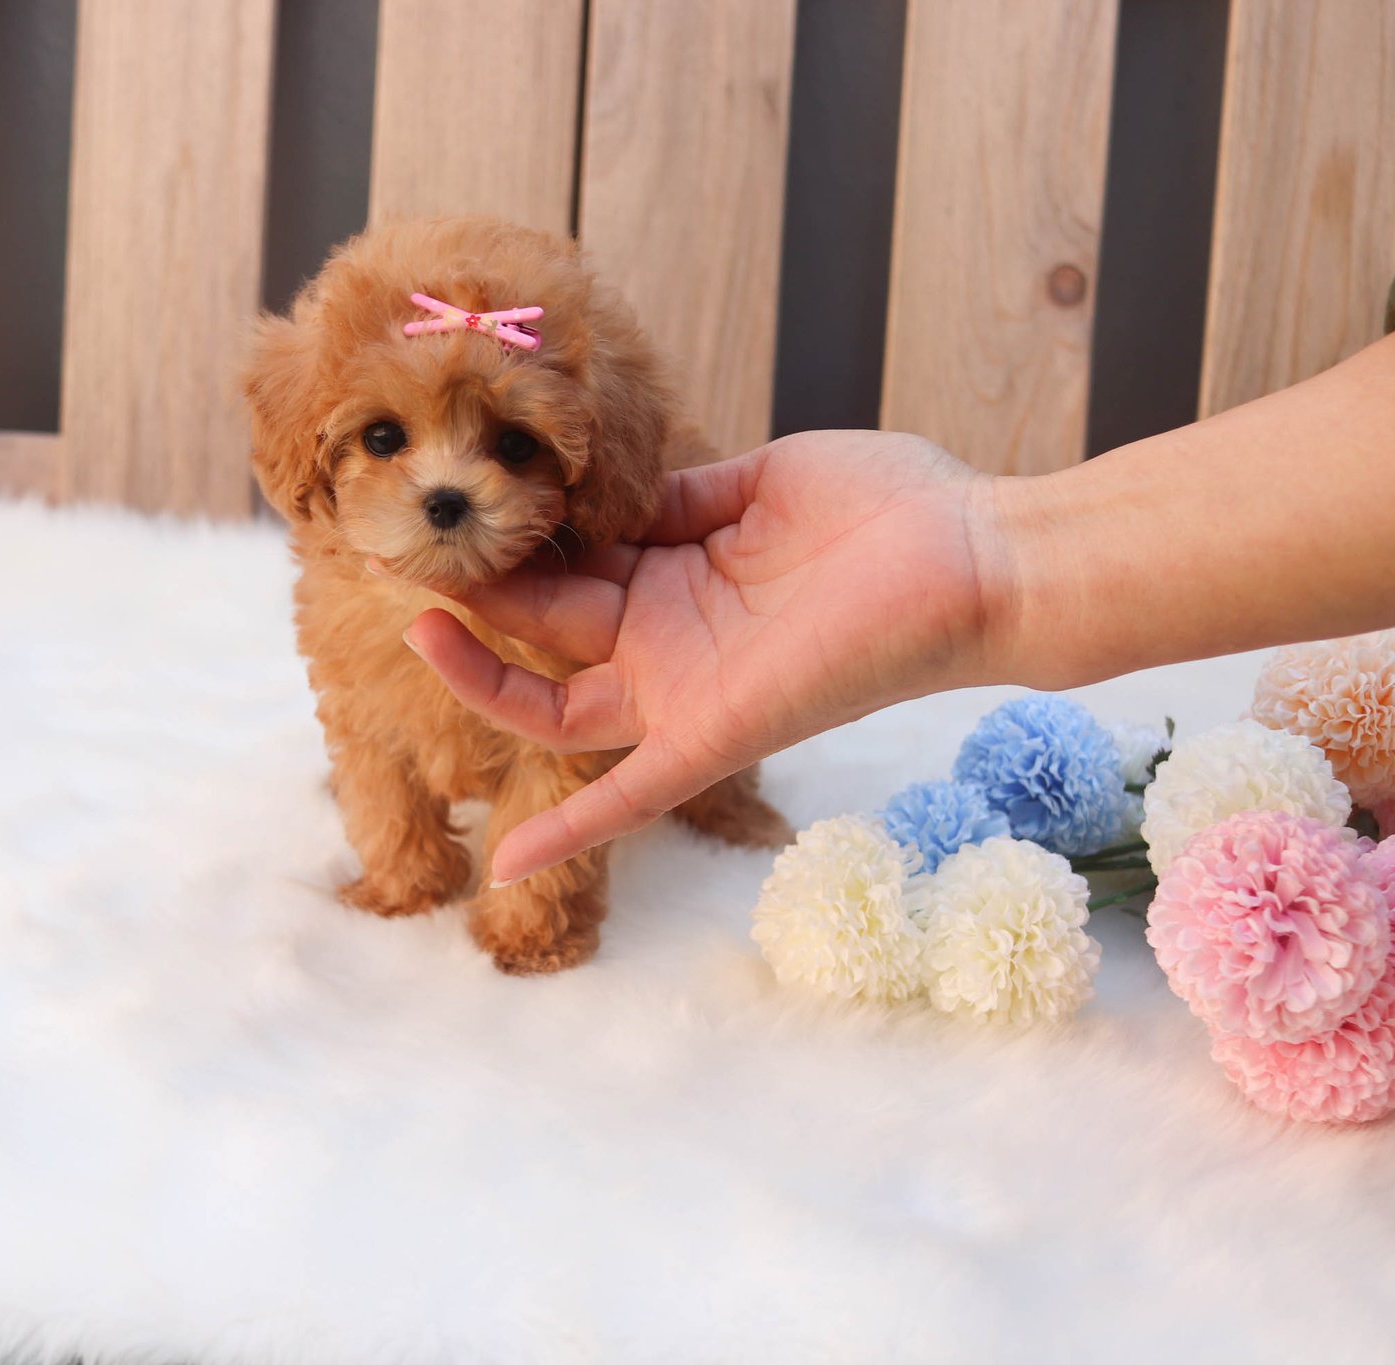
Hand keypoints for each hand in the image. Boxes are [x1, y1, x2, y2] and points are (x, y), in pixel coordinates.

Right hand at [406, 430, 1006, 883]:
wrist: (979, 556)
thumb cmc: (891, 512)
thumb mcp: (760, 482)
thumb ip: (677, 492)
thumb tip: (601, 491)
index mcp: (675, 578)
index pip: (569, 566)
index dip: (514, 539)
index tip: (465, 499)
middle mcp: (667, 641)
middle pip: (543, 629)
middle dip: (478, 594)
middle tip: (415, 548)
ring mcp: (683, 691)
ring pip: (555, 704)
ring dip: (481, 679)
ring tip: (418, 622)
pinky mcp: (713, 734)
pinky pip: (629, 799)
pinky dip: (571, 832)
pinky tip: (506, 863)